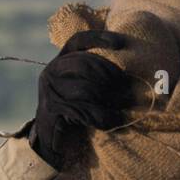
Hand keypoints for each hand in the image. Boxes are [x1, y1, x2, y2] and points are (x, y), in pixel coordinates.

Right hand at [32, 30, 136, 166]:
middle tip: (129, 91)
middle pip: (85, 63)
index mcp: (61, 60)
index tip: (120, 44)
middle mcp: (52, 70)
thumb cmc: (76, 112)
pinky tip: (114, 121)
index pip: (78, 40)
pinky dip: (102, 117)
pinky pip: (82, 109)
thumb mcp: (86, 89)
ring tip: (124, 109)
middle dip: (111, 76)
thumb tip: (131, 79)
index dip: (98, 38)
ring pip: (85, 88)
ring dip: (109, 100)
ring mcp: (49, 88)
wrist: (51, 140)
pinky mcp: (51, 107)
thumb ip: (99, 78)